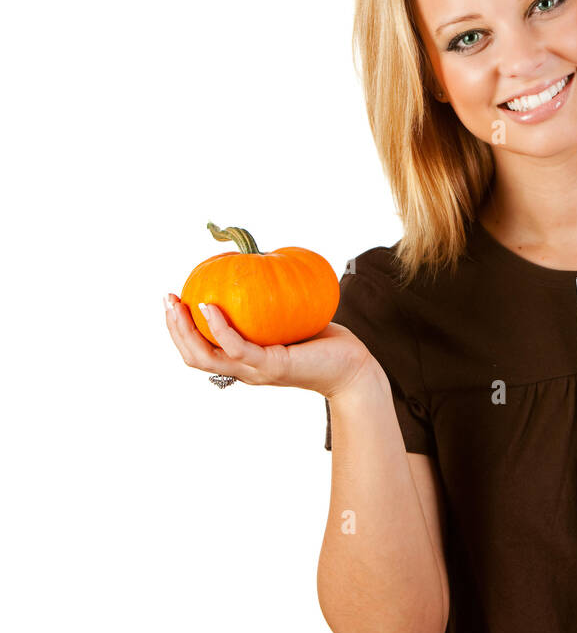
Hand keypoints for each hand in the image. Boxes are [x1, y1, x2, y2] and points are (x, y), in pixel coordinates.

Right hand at [164, 293, 372, 398]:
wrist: (353, 368)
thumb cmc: (325, 343)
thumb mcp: (290, 318)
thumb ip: (271, 302)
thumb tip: (262, 260)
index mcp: (244, 361)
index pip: (201, 351)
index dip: (181, 330)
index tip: (175, 301)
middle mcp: (245, 370)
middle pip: (194, 356)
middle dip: (173, 328)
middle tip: (167, 298)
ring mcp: (256, 371)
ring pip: (206, 356)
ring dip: (185, 330)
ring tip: (178, 303)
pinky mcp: (272, 366)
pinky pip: (236, 348)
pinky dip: (218, 327)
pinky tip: (209, 306)